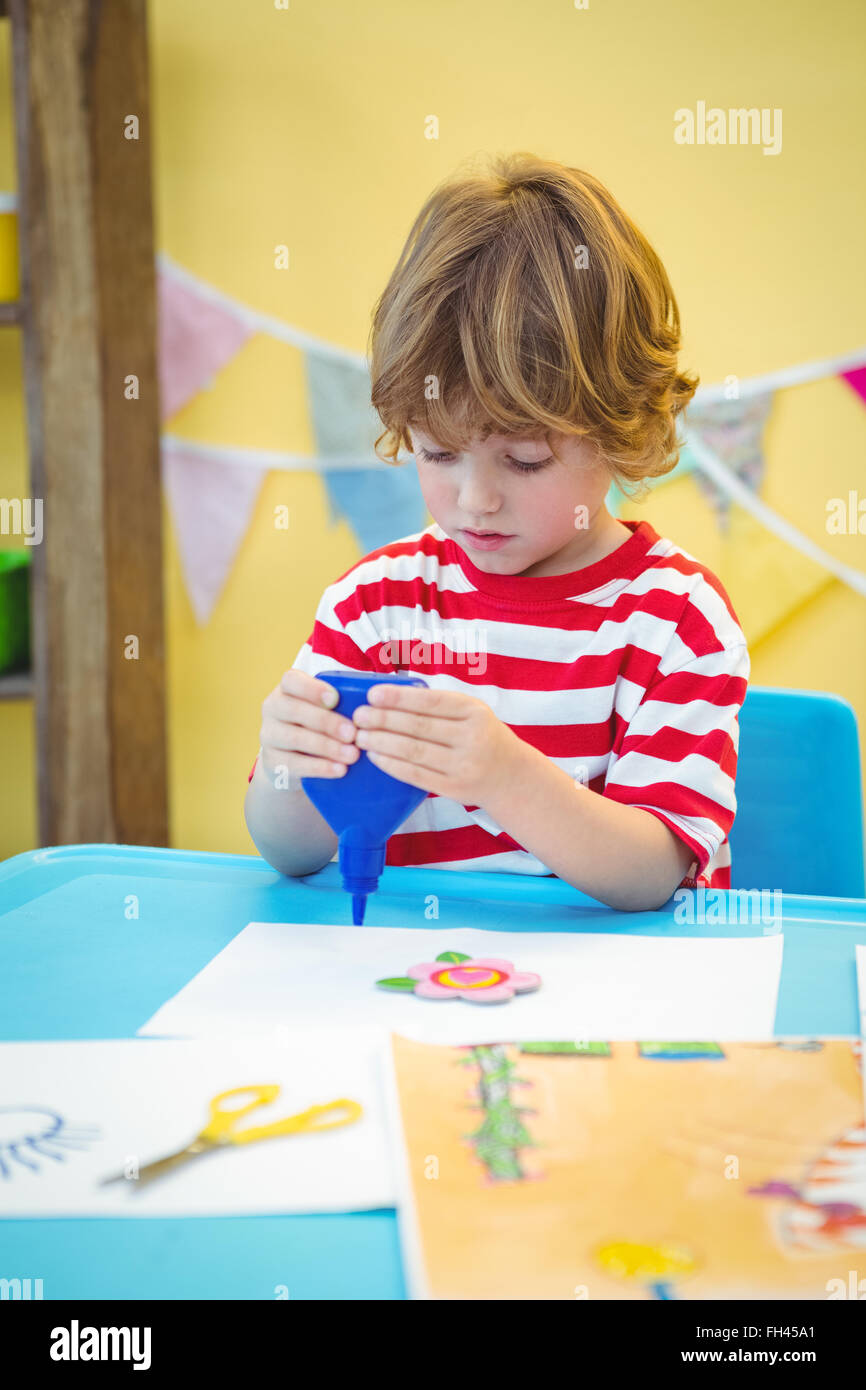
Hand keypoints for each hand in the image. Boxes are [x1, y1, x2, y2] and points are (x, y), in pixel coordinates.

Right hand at [258, 670, 359, 784]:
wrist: (295, 761)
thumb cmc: (319, 726)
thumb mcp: (326, 710)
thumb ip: (341, 703)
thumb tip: (371, 707)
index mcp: (287, 689)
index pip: (291, 680)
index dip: (312, 688)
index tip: (335, 699)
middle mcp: (273, 708)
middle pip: (294, 710)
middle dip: (326, 721)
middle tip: (352, 733)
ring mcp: (269, 735)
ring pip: (294, 738)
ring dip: (326, 746)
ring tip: (352, 755)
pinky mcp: (271, 761)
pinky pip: (293, 764)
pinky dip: (319, 767)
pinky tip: (340, 769)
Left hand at [351, 683, 525, 804]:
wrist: (510, 776)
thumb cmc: (483, 736)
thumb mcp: (473, 712)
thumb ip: (440, 705)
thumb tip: (391, 695)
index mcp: (474, 712)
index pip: (430, 702)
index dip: (398, 698)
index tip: (372, 695)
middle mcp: (471, 738)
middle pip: (418, 727)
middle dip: (383, 720)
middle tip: (358, 716)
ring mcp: (463, 765)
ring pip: (414, 752)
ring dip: (382, 743)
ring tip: (361, 736)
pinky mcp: (454, 788)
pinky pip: (416, 775)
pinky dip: (392, 765)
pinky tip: (376, 757)